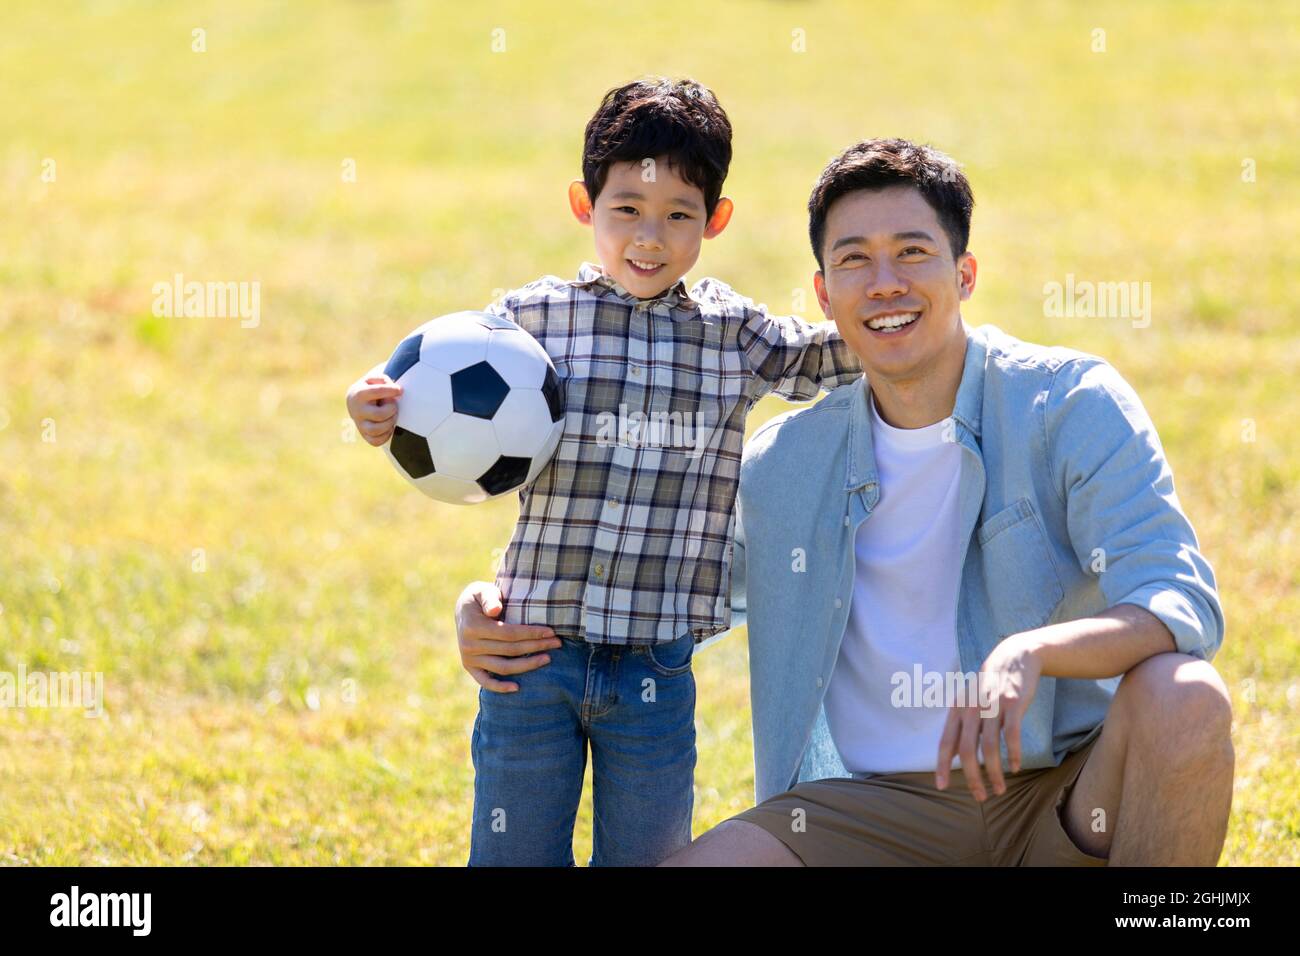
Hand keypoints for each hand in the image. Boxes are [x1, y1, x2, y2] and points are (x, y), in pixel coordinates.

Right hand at [346, 373, 402, 445]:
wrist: (357, 401)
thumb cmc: (371, 387)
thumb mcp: (374, 379)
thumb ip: (384, 380)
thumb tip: (398, 392)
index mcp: (358, 394)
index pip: (378, 391)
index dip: (392, 390)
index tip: (399, 390)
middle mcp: (357, 411)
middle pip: (379, 414)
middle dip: (392, 409)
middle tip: (393, 405)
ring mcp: (360, 425)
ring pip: (377, 430)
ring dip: (390, 423)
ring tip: (392, 416)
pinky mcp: (364, 435)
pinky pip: (376, 441)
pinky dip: (386, 435)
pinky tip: (389, 426)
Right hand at [454, 581, 560, 692]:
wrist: (463, 609)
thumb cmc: (479, 597)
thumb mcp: (482, 590)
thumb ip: (490, 597)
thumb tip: (495, 610)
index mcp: (473, 627)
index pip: (509, 633)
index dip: (532, 633)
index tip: (551, 632)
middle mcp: (469, 645)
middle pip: (510, 650)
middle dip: (536, 646)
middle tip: (557, 643)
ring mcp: (469, 658)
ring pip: (503, 667)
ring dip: (528, 665)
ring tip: (548, 658)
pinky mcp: (469, 667)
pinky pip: (485, 681)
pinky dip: (500, 687)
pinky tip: (518, 688)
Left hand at [935, 632, 1043, 800]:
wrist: (1014, 656)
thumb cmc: (989, 686)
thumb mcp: (969, 702)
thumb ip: (961, 728)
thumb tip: (953, 755)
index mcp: (957, 709)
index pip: (945, 742)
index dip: (942, 766)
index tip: (941, 787)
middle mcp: (971, 707)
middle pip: (968, 750)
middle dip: (972, 778)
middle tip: (980, 797)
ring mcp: (992, 705)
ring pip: (990, 747)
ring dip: (995, 773)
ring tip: (1000, 790)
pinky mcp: (1013, 704)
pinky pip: (1011, 735)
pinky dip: (1013, 755)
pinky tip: (1015, 768)